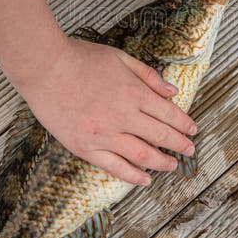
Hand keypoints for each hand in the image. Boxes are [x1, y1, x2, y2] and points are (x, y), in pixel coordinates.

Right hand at [18, 36, 196, 185]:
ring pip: (142, 155)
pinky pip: (115, 167)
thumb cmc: (80, 58)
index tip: (192, 130)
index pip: (168, 113)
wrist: (45, 68)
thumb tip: (172, 91)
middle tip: (189, 150)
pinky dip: (133, 176)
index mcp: (134, 92)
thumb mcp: (120, 58)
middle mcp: (124, 116)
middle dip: (180, 145)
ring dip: (162, 163)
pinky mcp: (86, 147)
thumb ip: (148, 76)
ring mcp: (105, 135)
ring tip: (172, 166)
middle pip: (160, 136)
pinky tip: (145, 179)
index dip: (184, 124)